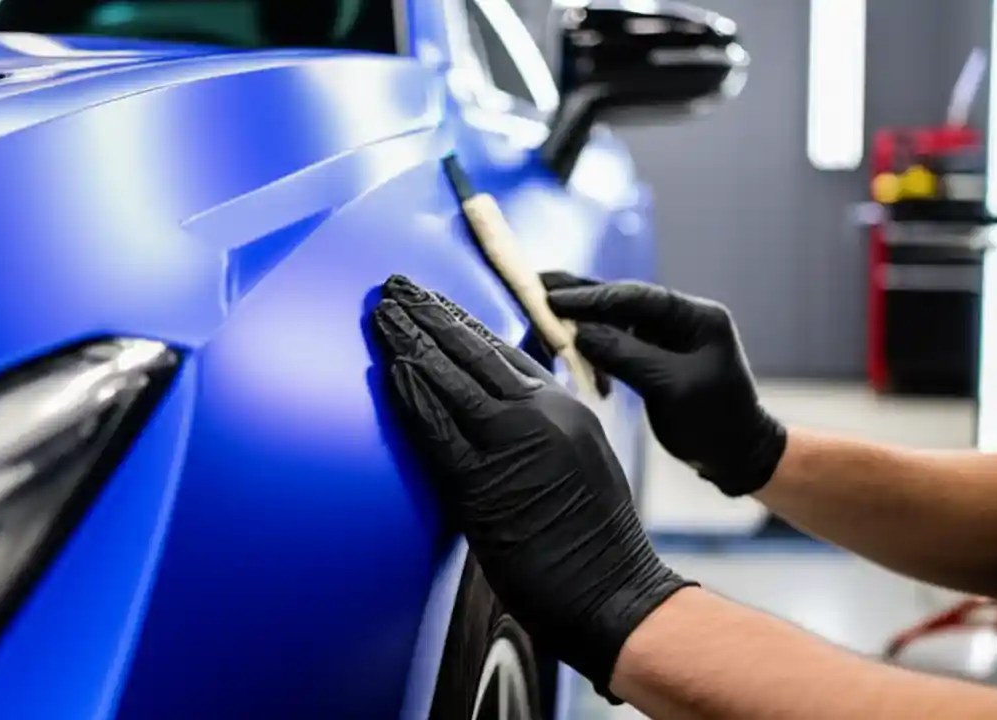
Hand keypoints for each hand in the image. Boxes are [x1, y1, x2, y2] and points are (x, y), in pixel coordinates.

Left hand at [372, 275, 692, 697]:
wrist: (615, 591)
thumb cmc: (596, 540)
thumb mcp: (582, 462)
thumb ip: (544, 430)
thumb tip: (501, 413)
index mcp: (565, 406)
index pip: (502, 350)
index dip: (460, 321)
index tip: (432, 300)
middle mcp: (541, 414)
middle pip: (472, 351)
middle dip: (429, 314)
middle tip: (394, 286)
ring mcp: (511, 446)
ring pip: (451, 378)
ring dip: (410, 342)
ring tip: (382, 312)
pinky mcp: (482, 485)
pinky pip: (438, 430)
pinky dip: (412, 396)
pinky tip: (391, 369)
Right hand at [544, 273, 785, 496]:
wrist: (738, 455)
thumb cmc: (714, 423)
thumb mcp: (670, 388)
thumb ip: (626, 355)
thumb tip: (580, 332)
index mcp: (696, 317)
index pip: (636, 296)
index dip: (591, 297)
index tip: (552, 299)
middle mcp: (682, 318)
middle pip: (622, 300)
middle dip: (580, 298)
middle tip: (536, 288)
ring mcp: (669, 336)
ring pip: (617, 320)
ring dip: (583, 325)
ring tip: (544, 322)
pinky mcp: (657, 355)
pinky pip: (618, 342)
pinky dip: (595, 349)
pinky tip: (575, 357)